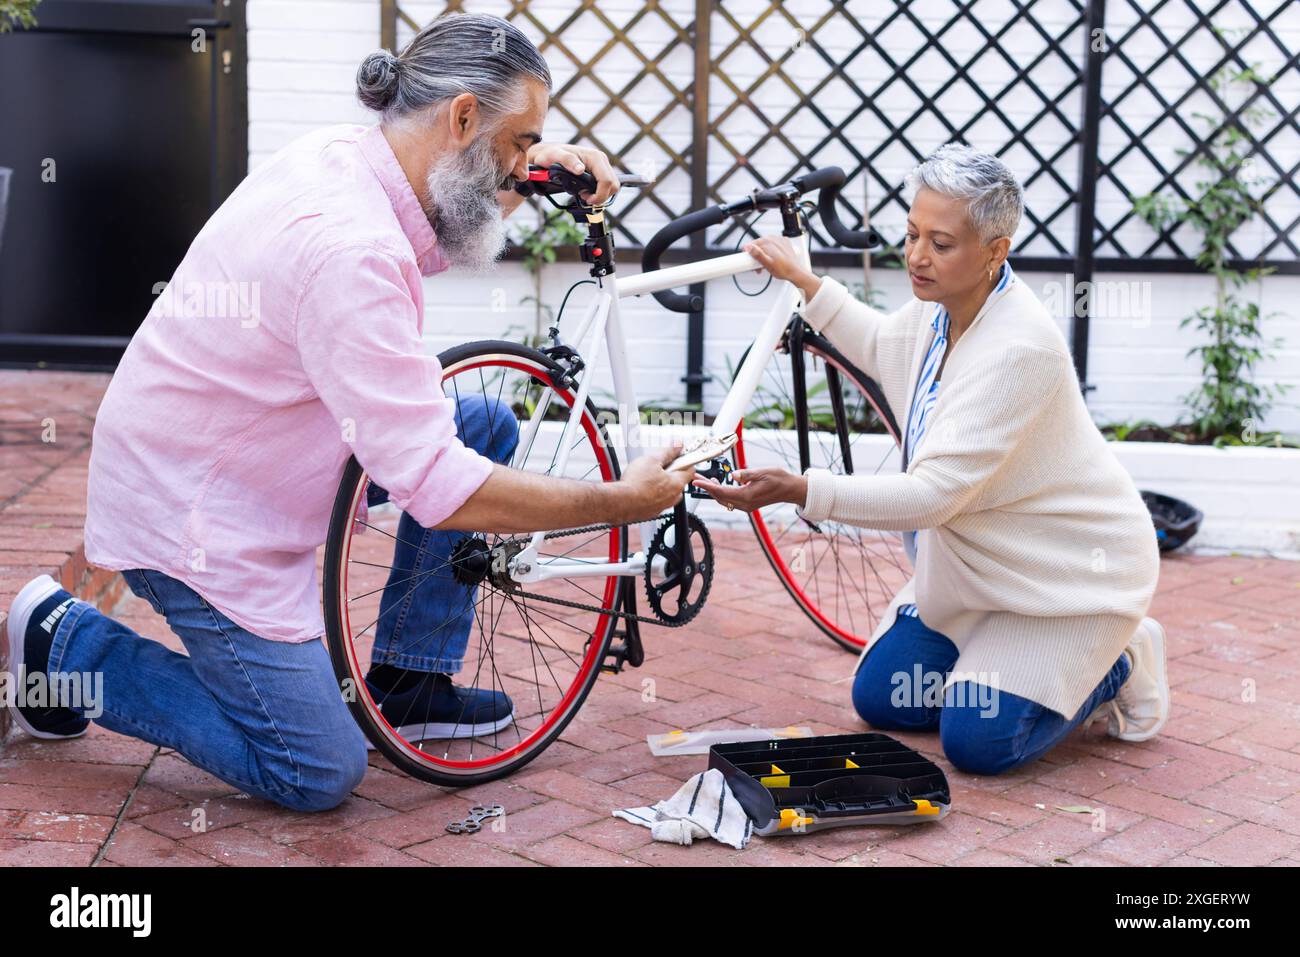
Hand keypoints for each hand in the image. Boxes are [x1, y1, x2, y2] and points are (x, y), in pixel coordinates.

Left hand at [527, 142, 620, 204]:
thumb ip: (567, 161)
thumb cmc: (551, 155)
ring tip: (583, 194)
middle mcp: (601, 161)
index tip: (586, 199)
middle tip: (584, 197)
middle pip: (613, 186)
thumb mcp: (555, 156)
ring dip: (599, 195)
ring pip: (611, 188)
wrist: (549, 154)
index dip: (599, 195)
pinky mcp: (599, 173)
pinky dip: (598, 193)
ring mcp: (601, 167)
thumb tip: (580, 169)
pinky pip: (605, 187)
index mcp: (595, 157)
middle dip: (601, 196)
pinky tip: (585, 192)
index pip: (607, 181)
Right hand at [616, 445, 695, 520]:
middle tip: (657, 466)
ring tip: (646, 478)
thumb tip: (677, 446)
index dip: (684, 460)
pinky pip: (656, 500)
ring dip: (660, 484)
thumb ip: (667, 452)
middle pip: (678, 481)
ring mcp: (663, 506)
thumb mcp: (652, 459)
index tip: (677, 456)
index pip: (690, 470)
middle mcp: (673, 497)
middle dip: (670, 472)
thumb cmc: (636, 484)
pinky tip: (641, 488)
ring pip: (667, 492)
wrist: (620, 502)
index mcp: (677, 483)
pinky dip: (651, 494)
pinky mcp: (652, 512)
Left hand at [691, 467, 806, 513]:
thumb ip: (747, 474)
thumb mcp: (763, 472)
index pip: (722, 492)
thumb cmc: (779, 478)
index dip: (707, 486)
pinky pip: (730, 500)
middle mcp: (745, 504)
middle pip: (720, 497)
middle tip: (696, 478)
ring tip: (705, 479)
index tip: (697, 481)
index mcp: (747, 496)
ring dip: (713, 491)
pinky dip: (721, 493)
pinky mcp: (748, 504)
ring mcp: (746, 506)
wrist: (790, 489)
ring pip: (724, 500)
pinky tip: (718, 484)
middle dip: (707, 488)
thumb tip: (733, 475)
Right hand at [742, 236, 822, 301]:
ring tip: (765, 266)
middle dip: (756, 257)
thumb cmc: (783, 270)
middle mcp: (773, 238)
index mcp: (767, 241)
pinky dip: (771, 253)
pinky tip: (772, 260)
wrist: (796, 272)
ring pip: (765, 246)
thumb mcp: (767, 264)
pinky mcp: (784, 244)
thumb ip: (757, 254)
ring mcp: (779, 240)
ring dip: (763, 255)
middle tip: (757, 268)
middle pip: (758, 246)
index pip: (751, 245)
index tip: (748, 262)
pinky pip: (773, 247)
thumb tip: (748, 247)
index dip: (747, 254)